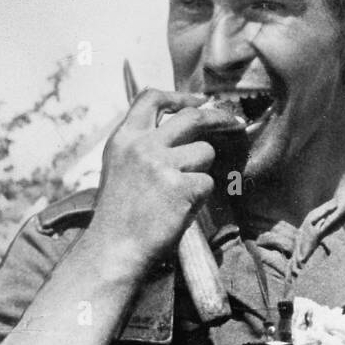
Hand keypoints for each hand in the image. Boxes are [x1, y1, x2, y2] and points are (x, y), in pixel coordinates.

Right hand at [90, 89, 217, 281]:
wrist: (113, 249)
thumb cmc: (118, 218)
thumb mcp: (119, 169)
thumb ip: (143, 147)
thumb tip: (179, 132)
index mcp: (123, 139)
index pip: (151, 98)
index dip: (179, 96)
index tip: (197, 100)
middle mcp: (143, 146)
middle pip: (190, 117)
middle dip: (216, 118)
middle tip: (231, 123)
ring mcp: (162, 165)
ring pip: (204, 153)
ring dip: (200, 172)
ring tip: (179, 195)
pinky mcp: (181, 186)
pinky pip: (207, 184)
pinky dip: (199, 198)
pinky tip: (179, 211)